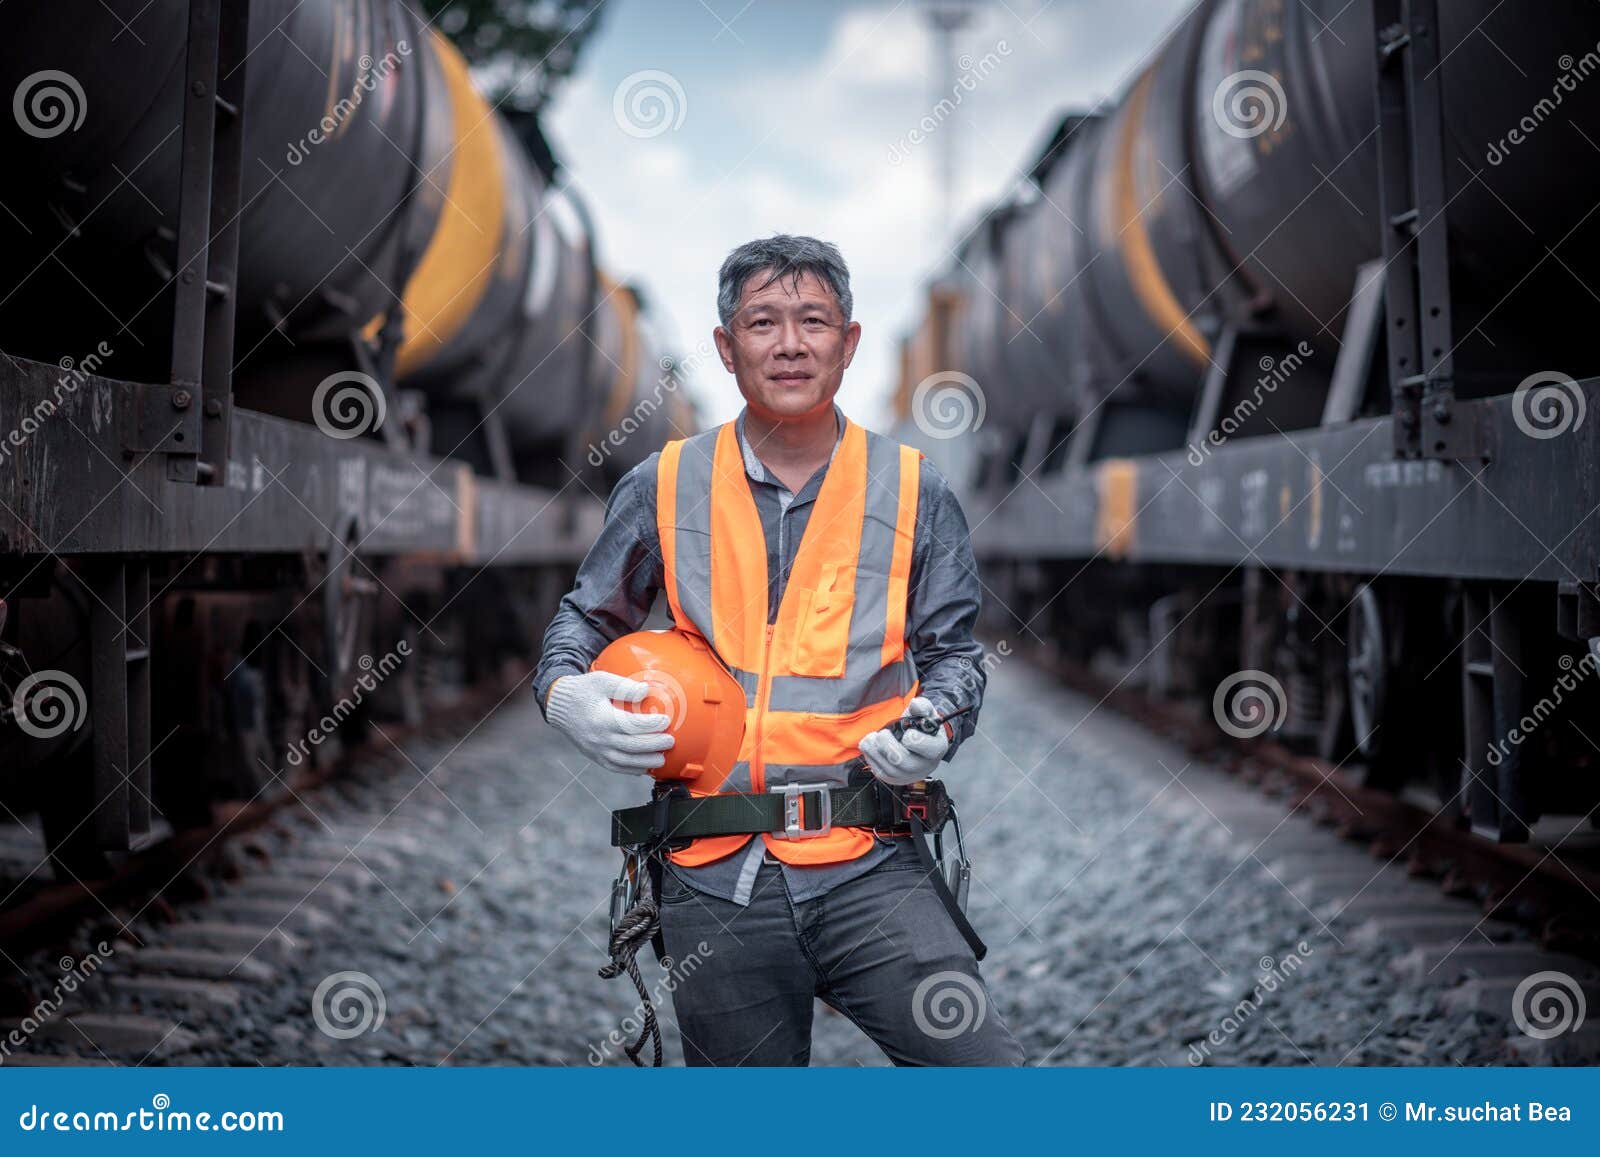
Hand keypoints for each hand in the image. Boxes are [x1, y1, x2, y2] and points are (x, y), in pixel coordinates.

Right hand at [544, 671, 673, 775]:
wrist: (559, 706)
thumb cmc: (583, 691)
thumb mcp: (602, 680)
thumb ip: (624, 686)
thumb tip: (645, 690)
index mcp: (602, 719)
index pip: (631, 725)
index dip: (650, 724)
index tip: (665, 720)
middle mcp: (599, 738)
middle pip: (631, 746)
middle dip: (653, 745)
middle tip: (669, 741)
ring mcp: (596, 750)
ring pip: (624, 762)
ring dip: (645, 762)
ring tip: (661, 758)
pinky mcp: (595, 756)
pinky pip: (615, 767)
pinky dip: (631, 770)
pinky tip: (644, 768)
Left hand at [857, 697, 948, 785]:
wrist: (916, 745)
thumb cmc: (921, 729)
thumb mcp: (926, 714)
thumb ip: (922, 706)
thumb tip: (915, 704)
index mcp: (936, 748)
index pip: (927, 748)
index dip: (914, 738)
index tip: (907, 732)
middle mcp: (923, 765)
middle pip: (901, 760)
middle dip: (886, 743)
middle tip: (883, 733)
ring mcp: (907, 774)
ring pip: (886, 767)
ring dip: (874, 749)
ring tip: (874, 736)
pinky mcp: (892, 778)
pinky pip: (877, 770)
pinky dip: (870, 755)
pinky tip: (872, 744)